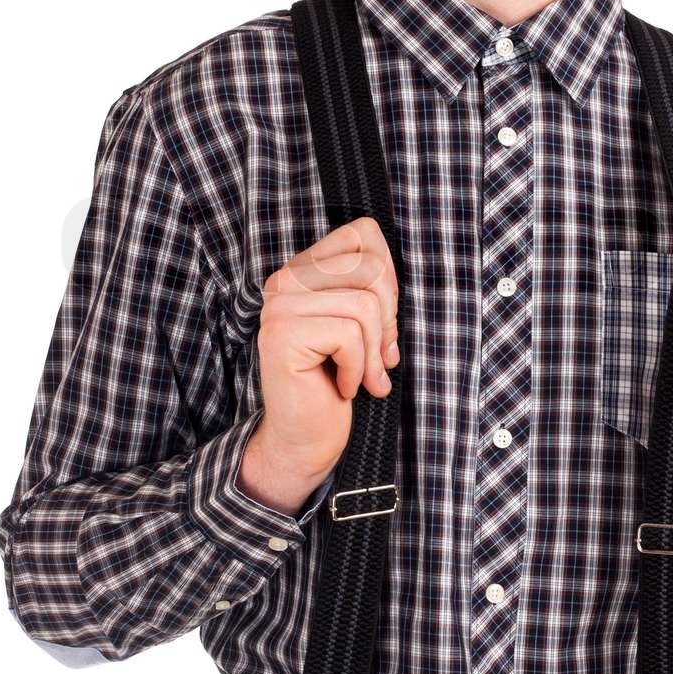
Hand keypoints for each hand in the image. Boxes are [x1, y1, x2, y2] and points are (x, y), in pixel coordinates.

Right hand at [252, 216, 400, 481]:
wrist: (307, 439)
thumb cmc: (339, 381)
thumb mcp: (364, 326)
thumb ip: (372, 290)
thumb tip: (393, 277)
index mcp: (303, 270)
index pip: (362, 234)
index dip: (389, 276)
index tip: (382, 322)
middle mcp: (284, 280)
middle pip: (371, 268)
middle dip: (388, 319)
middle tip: (380, 357)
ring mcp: (279, 306)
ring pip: (365, 304)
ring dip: (374, 352)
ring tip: (363, 377)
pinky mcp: (282, 334)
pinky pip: (349, 334)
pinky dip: (358, 368)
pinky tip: (343, 388)